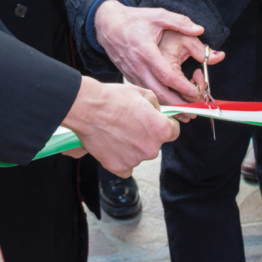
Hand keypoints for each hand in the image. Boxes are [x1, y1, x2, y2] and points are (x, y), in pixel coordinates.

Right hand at [62, 77, 179, 176]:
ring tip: (117, 133)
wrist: (88, 108)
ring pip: (139, 155)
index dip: (166, 125)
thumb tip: (157, 113)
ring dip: (133, 147)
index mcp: (161, 130)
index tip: (156, 123)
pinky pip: (126, 167)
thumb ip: (156, 106)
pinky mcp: (118, 167)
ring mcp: (135, 160)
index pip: (174, 132)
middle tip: (130, 125)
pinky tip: (114, 146)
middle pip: (155, 144)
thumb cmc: (114, 98)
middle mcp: (151, 148)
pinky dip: (121, 159)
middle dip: (147, 136)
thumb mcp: (143, 93)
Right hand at [94, 0, 222, 105]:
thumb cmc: (133, 20)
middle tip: (194, 111)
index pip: (166, 75)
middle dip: (177, 104)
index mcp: (146, 52)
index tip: (196, 93)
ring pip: (152, 96)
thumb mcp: (158, 15)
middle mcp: (138, 66)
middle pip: (159, 92)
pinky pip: (145, 93)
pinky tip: (171, 105)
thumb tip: (199, 29)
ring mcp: (132, 74)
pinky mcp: (130, 78)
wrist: (108, 25)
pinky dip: (158, 101)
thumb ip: (180, 22)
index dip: (182, 86)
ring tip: (186, 113)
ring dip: (169, 106)